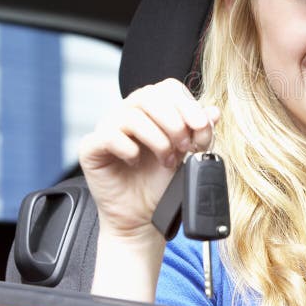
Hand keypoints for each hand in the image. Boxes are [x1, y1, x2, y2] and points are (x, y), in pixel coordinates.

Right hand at [78, 78, 218, 241]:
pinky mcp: (92, 147)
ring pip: (132, 116)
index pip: (168, 88)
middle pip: (149, 96)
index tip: (201, 127)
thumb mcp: (189, 154)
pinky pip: (109, 136)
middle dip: (174, 122)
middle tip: (185, 146)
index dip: (187, 104)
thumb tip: (213, 111)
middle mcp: (128, 112)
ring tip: (166, 160)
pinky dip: (129, 149)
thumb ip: (200, 131)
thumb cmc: (163, 182)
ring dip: (157, 139)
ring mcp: (108, 127)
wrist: (143, 217)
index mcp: (153, 108)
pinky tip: (136, 162)